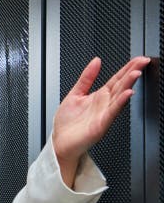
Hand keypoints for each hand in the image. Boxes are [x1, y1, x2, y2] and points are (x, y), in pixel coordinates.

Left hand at [52, 56, 149, 185]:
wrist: (61, 143)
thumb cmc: (67, 123)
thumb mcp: (75, 94)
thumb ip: (86, 78)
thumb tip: (96, 61)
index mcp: (99, 96)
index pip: (117, 79)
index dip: (127, 68)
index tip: (138, 59)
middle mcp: (104, 104)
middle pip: (121, 85)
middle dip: (132, 73)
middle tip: (143, 61)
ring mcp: (104, 114)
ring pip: (119, 97)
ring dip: (128, 85)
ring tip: (136, 73)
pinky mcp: (101, 125)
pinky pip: (113, 112)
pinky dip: (120, 102)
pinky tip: (127, 94)